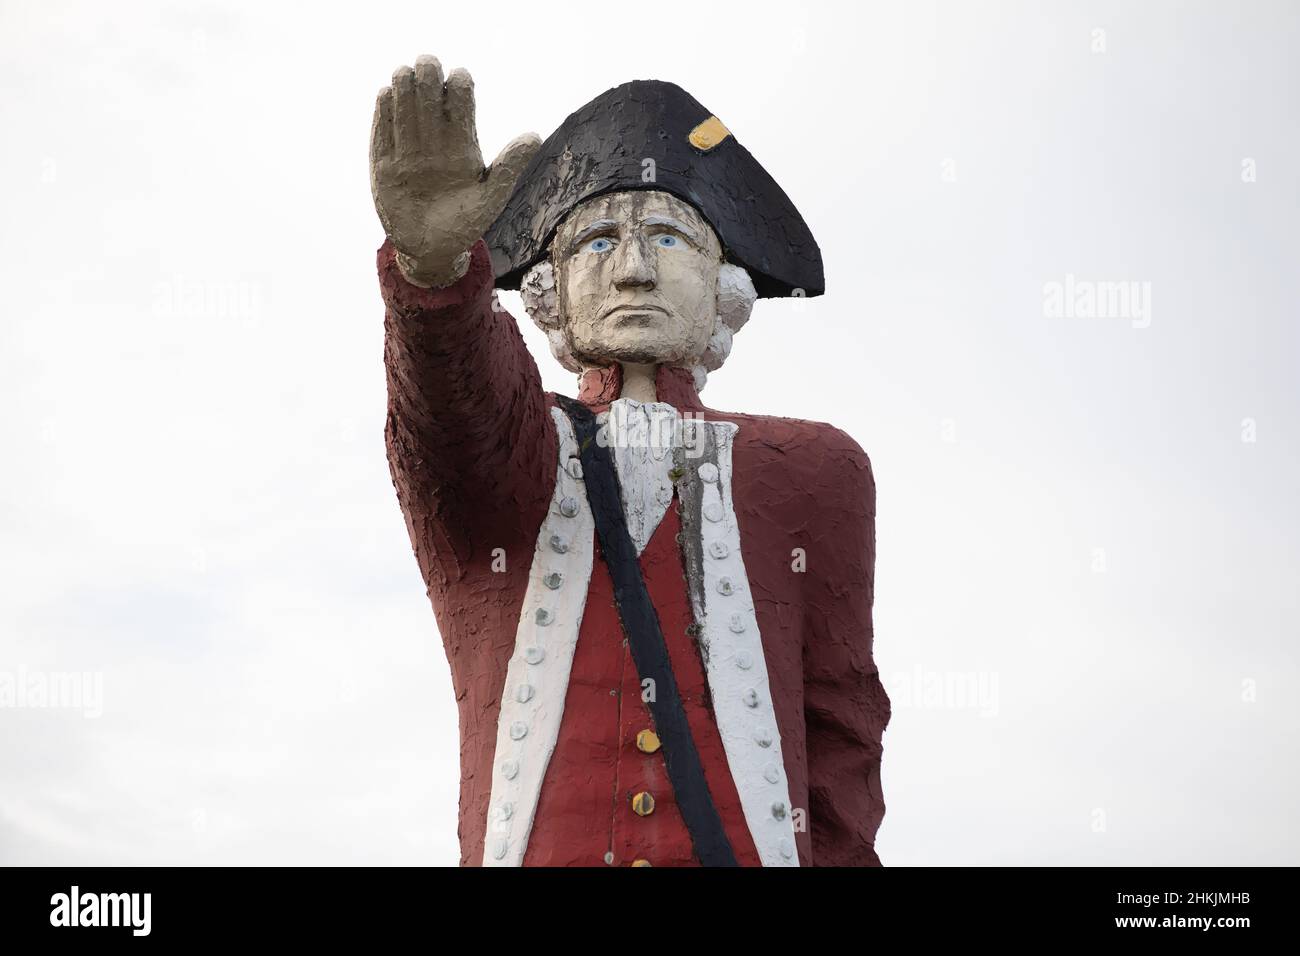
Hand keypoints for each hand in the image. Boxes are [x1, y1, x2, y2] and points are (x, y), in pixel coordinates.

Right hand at [370, 56, 540, 286]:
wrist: (431, 252)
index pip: (461, 108)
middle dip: (429, 79)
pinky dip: (383, 116)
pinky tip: (385, 95)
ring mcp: (407, 153)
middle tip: (427, 61)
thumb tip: (534, 135)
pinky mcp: (383, 166)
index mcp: (462, 146)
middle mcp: (434, 144)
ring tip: (405, 72)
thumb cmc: (465, 225)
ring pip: (405, 113)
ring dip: (404, 90)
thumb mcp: (491, 199)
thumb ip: (508, 167)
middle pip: (431, 102)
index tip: (461, 76)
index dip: (460, 88)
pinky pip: (382, 136)